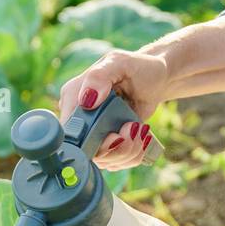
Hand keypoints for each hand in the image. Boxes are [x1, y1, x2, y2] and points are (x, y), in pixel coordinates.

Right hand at [58, 49, 169, 168]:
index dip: (89, 142)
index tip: (115, 136)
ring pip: (103, 161)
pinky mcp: (108, 145)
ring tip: (139, 130)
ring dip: (127, 152)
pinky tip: (140, 138)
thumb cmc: (138, 67)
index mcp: (73, 97)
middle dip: (115, 149)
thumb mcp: (120, 63)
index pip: (69, 131)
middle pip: (87, 152)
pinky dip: (132, 156)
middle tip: (132, 130)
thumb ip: (100, 76)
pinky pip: (115, 163)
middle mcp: (79, 119)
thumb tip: (87, 100)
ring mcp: (93, 134)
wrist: (156, 80)